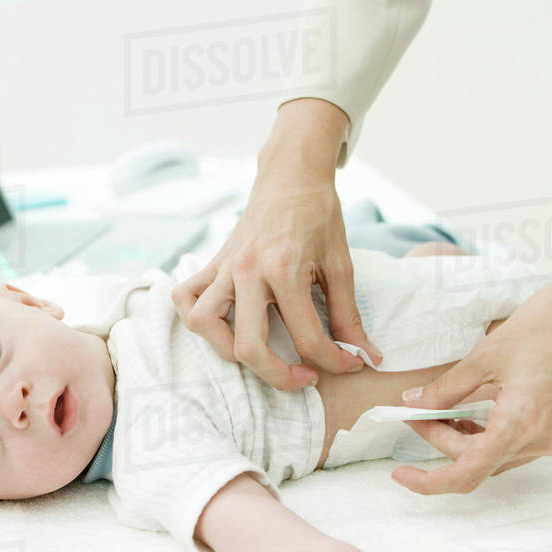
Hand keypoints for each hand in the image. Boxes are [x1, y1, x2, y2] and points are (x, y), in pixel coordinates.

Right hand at [172, 99, 381, 390]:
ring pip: (205, 325)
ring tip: (259, 354)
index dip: (334, 360)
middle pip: (249, 347)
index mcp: (285, 270)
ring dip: (230, 351)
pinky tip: (221, 325)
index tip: (351, 362)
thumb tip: (365, 356)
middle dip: (281, 376)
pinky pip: (185, 297)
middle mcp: (248, 271)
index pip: (307, 337)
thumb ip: (348, 315)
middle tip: (307, 377)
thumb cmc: (319, 216)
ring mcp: (224, 267)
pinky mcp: (213, 263)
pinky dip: (196, 316)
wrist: (292, 175)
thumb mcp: (341, 265)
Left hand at [393, 224, 551, 493]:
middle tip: (416, 413)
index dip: (429, 481)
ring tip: (440, 413)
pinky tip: (472, 413)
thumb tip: (414, 405)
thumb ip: (447, 389)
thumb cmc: (550, 321)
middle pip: (479, 462)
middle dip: (442, 442)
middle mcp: (546, 440)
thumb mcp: (486, 355)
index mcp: (523, 423)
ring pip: (500, 456)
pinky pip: (521, 444)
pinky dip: (492, 435)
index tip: (401, 475)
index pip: (467, 473)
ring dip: (466, 440)